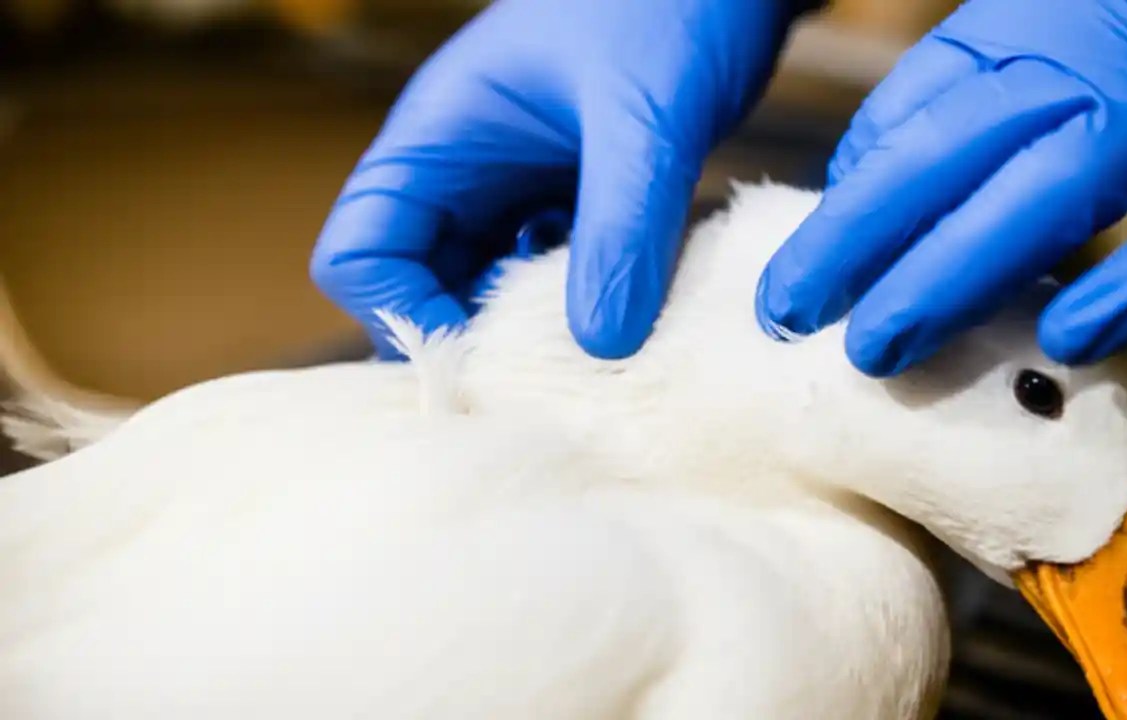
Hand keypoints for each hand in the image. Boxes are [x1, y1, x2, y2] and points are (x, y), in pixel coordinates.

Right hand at [311, 0, 801, 358]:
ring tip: (592, 356)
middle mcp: (462, 169)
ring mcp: (513, 184)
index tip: (488, 357)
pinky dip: (575, 303)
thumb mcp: (645, 120)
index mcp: (438, 138)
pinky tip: (626, 309)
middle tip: (548, 381)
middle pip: (414, 287)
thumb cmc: (672, 5)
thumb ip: (622, 228)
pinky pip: (545, 272)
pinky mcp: (567, 196)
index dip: (403, 319)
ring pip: (483, 288)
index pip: (359, 255)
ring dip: (526, 331)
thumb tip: (600, 349)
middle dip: (468, 340)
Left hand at [756, 0, 1126, 375]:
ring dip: (959, 279)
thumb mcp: (1017, 38)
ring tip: (884, 352)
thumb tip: (848, 188)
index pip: (913, 130)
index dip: (843, 218)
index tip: (784, 293)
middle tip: (801, 328)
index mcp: (1027, 38)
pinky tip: (1066, 340)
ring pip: (1056, 193)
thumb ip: (936, 104)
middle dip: (869, 251)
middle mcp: (1095, 70)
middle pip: (962, 158)